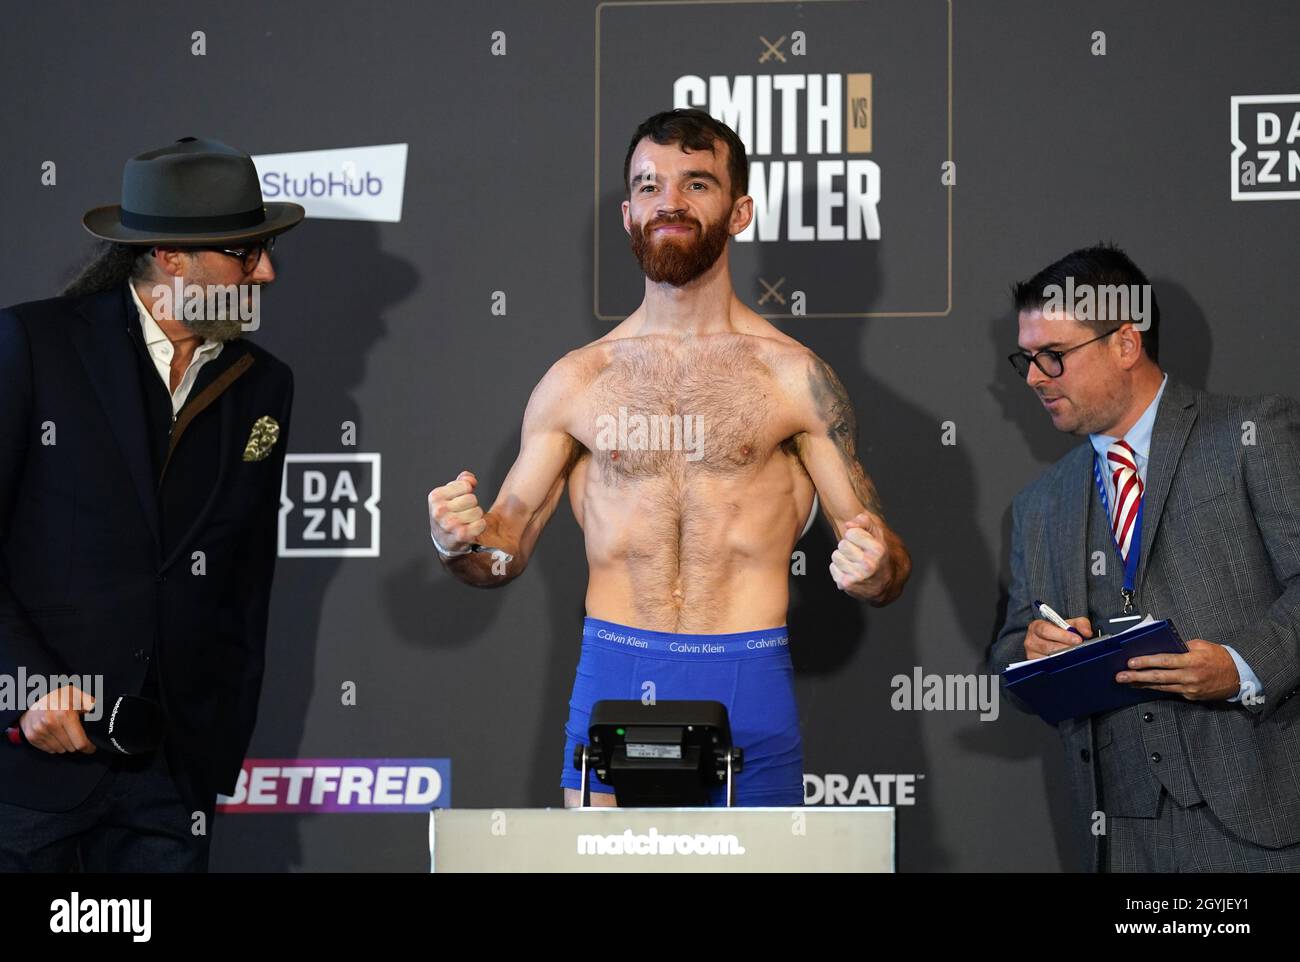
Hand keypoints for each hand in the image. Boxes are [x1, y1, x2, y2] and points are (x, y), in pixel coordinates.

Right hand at [17, 685, 96, 753]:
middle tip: (78, 736)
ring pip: (59, 750)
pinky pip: (48, 750)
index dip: (88, 747)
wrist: (32, 697)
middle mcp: (50, 724)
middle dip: (77, 744)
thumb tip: (102, 714)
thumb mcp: (77, 695)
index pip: (80, 742)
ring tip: (67, 735)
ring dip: (65, 745)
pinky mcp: (31, 736)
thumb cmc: (59, 696)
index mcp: (65, 714)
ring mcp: (39, 731)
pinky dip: (54, 746)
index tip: (92, 747)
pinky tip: (56, 736)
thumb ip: (90, 705)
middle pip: (70, 748)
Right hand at [427, 470, 486, 552]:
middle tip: (463, 511)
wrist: (443, 539)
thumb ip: (462, 480)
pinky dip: (480, 526)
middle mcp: (440, 510)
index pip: (466, 485)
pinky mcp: (461, 535)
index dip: (467, 490)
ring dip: (476, 516)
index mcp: (436, 496)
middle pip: (472, 498)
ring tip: (466, 520)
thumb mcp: (449, 494)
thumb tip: (471, 479)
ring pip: (478, 511)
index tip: (459, 498)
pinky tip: (472, 528)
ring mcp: (449, 524)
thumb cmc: (448, 513)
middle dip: (472, 504)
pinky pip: (481, 524)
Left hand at [830, 512, 899, 601]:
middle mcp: (868, 564)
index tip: (863, 542)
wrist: (885, 585)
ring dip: (844, 558)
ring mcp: (857, 576)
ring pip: (836, 556)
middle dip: (849, 547)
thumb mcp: (878, 535)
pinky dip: (839, 569)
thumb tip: (848, 524)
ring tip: (855, 563)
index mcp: (877, 550)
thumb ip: (865, 522)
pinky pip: (833, 567)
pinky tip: (851, 571)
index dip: (855, 535)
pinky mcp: (847, 584)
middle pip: (842, 544)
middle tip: (859, 554)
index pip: (850, 533)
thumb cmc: (880, 557)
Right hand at [1024, 616, 1092, 659]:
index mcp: (1037, 626)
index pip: (1046, 630)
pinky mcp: (1035, 664)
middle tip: (1079, 649)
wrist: (1051, 640)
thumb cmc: (1059, 631)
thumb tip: (1087, 633)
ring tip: (1075, 655)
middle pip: (1047, 646)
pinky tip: (1068, 662)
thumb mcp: (1070, 623)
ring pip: (1048, 658)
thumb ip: (1081, 624)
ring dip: (1063, 658)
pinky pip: (1048, 666)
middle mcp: (1031, 640)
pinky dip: (1059, 665)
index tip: (1077, 639)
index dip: (1062, 635)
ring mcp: (1032, 653)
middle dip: (1065, 648)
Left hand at [1116, 639, 1240, 700]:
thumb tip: (1163, 646)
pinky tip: (1146, 686)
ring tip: (1128, 682)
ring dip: (1143, 684)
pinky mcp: (1191, 696)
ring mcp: (1190, 688)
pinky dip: (1157, 688)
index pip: (1164, 661)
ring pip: (1162, 687)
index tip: (1131, 662)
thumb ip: (1182, 647)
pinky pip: (1171, 692)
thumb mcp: (1201, 645)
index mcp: (1191, 660)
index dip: (1146, 662)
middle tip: (1120, 677)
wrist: (1239, 676)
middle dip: (1137, 677)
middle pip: (1158, 677)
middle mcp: (1189, 676)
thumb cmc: (1220, 657)